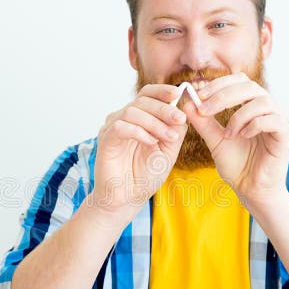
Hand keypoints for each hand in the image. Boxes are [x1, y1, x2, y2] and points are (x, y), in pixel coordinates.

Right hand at [92, 84, 187, 216]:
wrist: (128, 198)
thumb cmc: (145, 175)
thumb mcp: (168, 151)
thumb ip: (175, 131)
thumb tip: (183, 111)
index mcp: (138, 118)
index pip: (147, 94)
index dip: (162, 91)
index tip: (178, 93)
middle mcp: (123, 118)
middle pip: (142, 100)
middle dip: (164, 109)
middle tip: (180, 119)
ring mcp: (112, 128)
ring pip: (132, 111)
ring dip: (154, 123)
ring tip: (168, 137)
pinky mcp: (105, 140)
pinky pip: (120, 127)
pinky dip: (139, 132)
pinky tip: (151, 142)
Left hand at [183, 72, 288, 208]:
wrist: (250, 189)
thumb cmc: (236, 164)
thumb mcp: (214, 140)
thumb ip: (203, 122)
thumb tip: (187, 103)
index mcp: (251, 104)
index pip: (238, 80)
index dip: (218, 84)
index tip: (198, 94)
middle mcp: (266, 108)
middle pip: (249, 85)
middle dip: (223, 95)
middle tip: (205, 109)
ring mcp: (277, 119)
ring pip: (261, 100)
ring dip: (239, 115)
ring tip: (228, 134)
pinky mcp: (284, 134)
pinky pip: (272, 119)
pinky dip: (254, 125)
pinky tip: (242, 136)